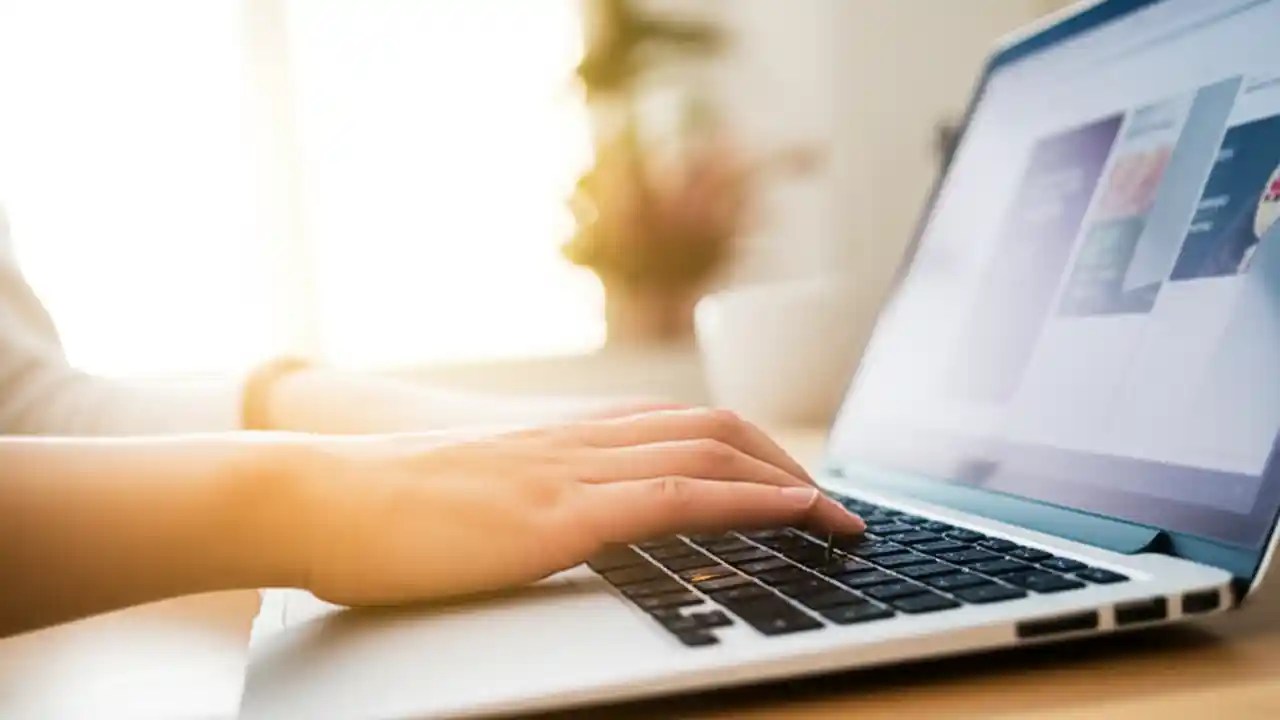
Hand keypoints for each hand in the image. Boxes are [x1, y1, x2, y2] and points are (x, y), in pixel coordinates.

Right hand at [288, 408, 863, 606]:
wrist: (316, 497)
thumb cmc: (382, 508)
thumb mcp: (475, 497)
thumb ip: (531, 499)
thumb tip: (566, 524)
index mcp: (561, 439)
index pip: (678, 426)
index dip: (747, 449)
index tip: (787, 480)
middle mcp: (579, 442)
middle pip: (712, 428)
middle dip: (784, 463)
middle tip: (831, 504)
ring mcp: (571, 472)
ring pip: (708, 453)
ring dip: (786, 481)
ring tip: (834, 517)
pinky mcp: (557, 514)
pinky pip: (676, 497)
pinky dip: (746, 501)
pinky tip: (789, 515)